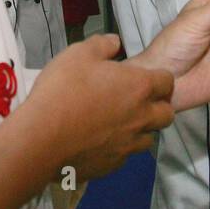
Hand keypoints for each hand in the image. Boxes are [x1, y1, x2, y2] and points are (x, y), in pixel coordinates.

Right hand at [26, 34, 173, 180]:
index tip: (144, 78)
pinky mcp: (112, 166)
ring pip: (148, 138)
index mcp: (139, 88)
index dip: (159, 79)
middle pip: (167, 114)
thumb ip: (103, 44)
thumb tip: (115, 42)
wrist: (41, 137)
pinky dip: (119, 148)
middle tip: (137, 101)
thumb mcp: (79, 53)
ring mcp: (128, 145)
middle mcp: (141, 117)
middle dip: (158, 106)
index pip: (168, 82)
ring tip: (119, 123)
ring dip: (141, 129)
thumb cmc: (63, 90)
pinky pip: (125, 155)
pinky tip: (100, 142)